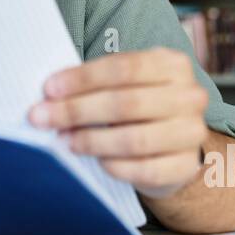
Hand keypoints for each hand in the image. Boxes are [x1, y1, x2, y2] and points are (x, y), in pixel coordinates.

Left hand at [27, 47, 207, 199]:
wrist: (174, 146)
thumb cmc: (140, 108)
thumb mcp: (126, 84)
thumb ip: (97, 84)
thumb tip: (51, 95)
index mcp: (173, 65)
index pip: (124, 67)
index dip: (83, 78)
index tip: (49, 89)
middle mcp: (190, 96)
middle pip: (126, 103)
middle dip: (77, 110)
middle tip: (43, 117)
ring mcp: (192, 133)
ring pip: (134, 139)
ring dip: (91, 141)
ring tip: (64, 140)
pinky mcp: (187, 166)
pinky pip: (144, 169)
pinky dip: (114, 166)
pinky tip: (95, 161)